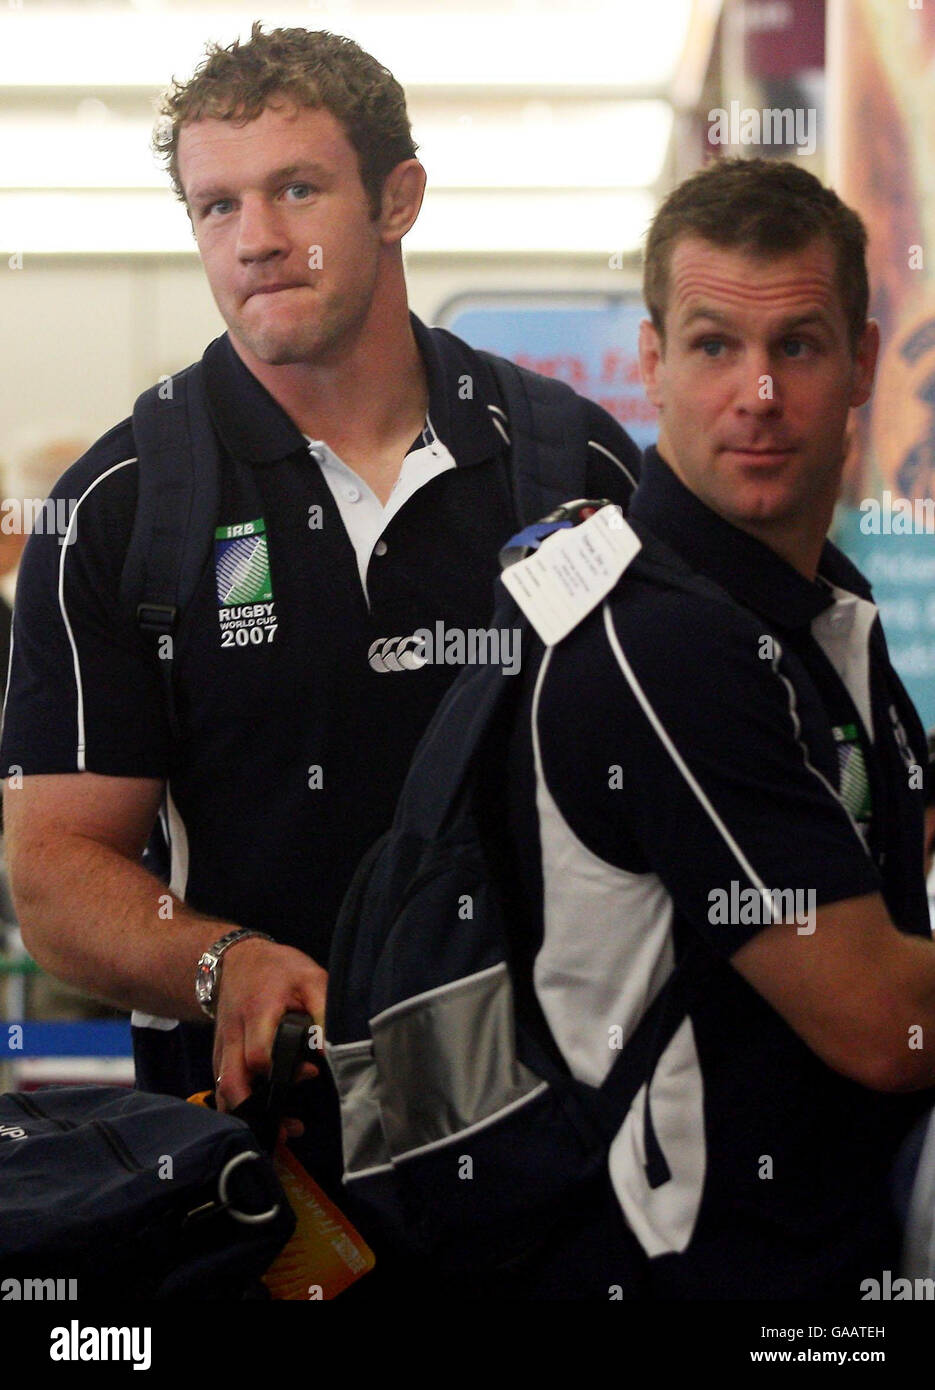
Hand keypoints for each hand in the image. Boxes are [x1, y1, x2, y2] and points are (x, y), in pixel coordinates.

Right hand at [211, 937, 325, 1113]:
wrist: (236, 961)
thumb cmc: (279, 970)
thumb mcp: (310, 977)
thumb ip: (323, 1009)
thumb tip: (328, 1048)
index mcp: (257, 1014)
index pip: (258, 1055)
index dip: (281, 1073)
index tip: (310, 1073)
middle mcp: (233, 1035)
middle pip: (232, 1084)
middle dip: (257, 1112)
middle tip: (290, 1130)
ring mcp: (222, 1048)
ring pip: (223, 1093)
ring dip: (247, 1117)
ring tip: (280, 1136)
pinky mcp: (219, 1057)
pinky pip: (222, 1089)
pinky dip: (240, 1108)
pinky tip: (264, 1121)